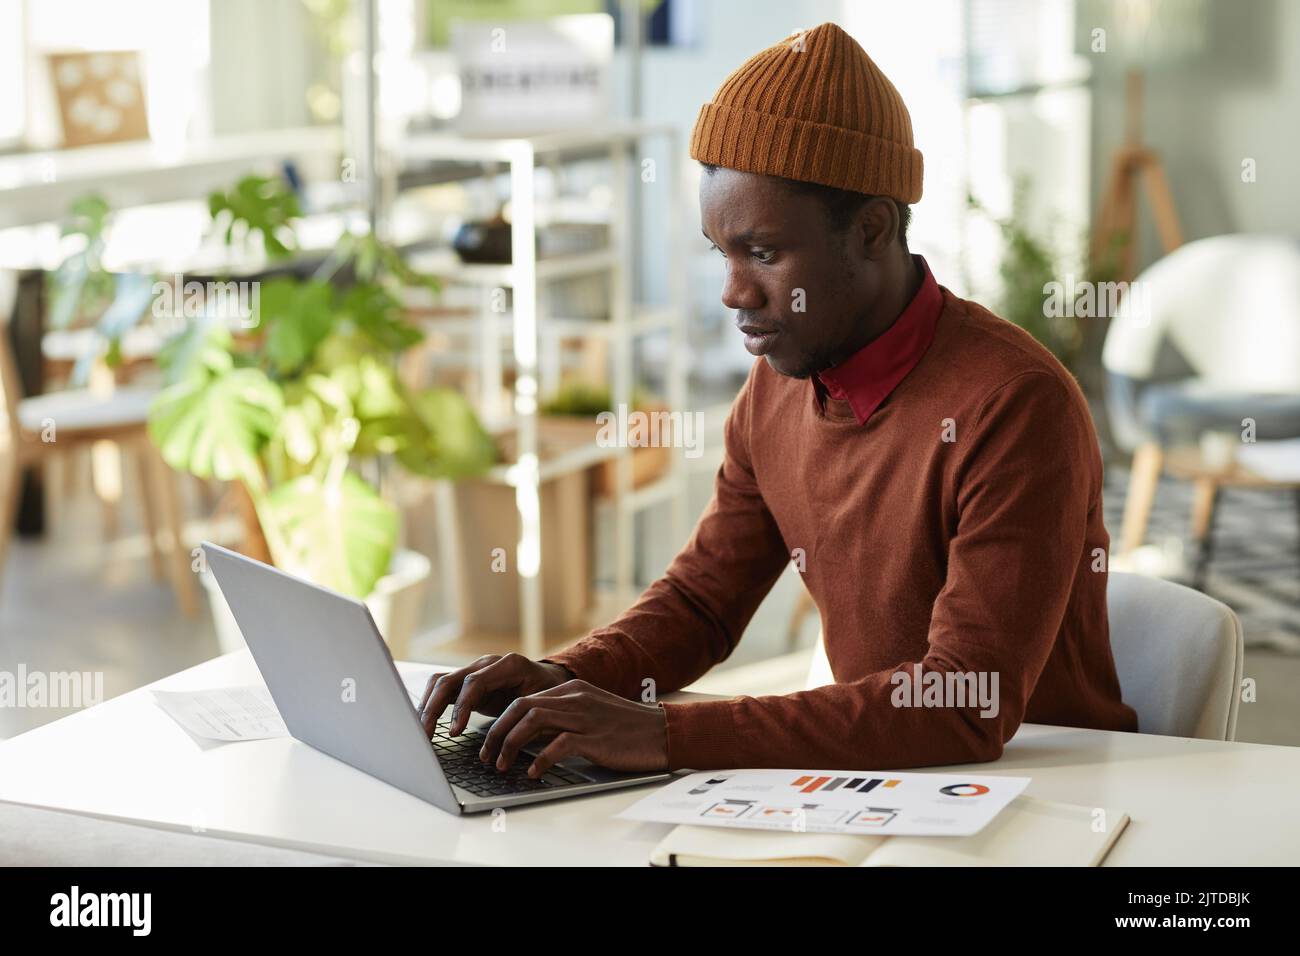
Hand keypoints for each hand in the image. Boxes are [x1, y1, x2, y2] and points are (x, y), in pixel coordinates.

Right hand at [418, 653, 571, 736]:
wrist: (551, 681)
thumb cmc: (549, 694)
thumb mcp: (542, 704)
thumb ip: (524, 716)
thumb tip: (508, 741)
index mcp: (508, 665)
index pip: (473, 683)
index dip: (461, 708)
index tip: (454, 732)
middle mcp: (487, 663)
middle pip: (449, 680)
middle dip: (433, 709)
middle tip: (425, 735)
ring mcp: (475, 670)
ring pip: (440, 682)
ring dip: (427, 707)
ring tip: (421, 732)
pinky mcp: (468, 682)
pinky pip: (443, 689)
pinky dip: (431, 705)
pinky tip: (426, 724)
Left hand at [477, 679, 668, 777]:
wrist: (663, 732)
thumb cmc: (627, 728)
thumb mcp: (591, 712)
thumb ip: (562, 717)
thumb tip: (529, 737)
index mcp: (572, 690)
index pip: (524, 699)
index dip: (501, 722)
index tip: (490, 743)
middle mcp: (575, 699)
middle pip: (521, 707)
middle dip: (497, 732)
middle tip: (487, 755)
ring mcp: (584, 717)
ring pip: (533, 721)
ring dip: (510, 744)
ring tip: (502, 765)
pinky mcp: (595, 738)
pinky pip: (558, 745)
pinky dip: (540, 760)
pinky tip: (534, 773)